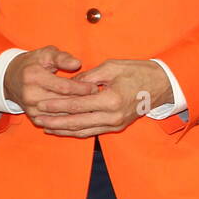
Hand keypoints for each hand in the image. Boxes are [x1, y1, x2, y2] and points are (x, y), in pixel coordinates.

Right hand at [3, 45, 97, 116]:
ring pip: (60, 115)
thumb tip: (77, 64)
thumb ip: (62, 57)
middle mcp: (31, 95)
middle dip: (82, 101)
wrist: (11, 79)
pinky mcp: (34, 117)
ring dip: (77, 113)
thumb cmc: (34, 63)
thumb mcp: (46, 53)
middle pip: (63, 103)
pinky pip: (55, 122)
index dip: (81, 88)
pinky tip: (82, 117)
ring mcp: (31, 109)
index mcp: (34, 77)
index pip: (63, 87)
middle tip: (99, 99)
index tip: (96, 87)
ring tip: (94, 108)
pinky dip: (69, 121)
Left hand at [31, 59, 173, 137]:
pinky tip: (63, 129)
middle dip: (54, 121)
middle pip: (76, 122)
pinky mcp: (116, 127)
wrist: (161, 85)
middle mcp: (112, 116)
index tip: (41, 104)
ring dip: (62, 129)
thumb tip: (70, 83)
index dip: (57, 105)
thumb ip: (89, 76)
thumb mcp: (112, 66)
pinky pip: (92, 131)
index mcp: (111, 99)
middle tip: (37, 118)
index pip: (76, 105)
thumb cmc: (137, 71)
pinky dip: (76, 131)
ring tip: (45, 126)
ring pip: (82, 130)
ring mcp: (115, 124)